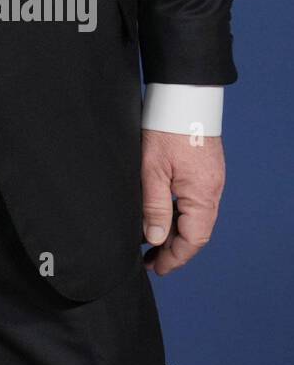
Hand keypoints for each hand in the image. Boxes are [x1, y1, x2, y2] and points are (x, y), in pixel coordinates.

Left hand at [141, 129, 224, 275]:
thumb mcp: (151, 169)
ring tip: (151, 243)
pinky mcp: (205, 170)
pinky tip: (162, 215)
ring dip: (176, 232)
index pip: (193, 240)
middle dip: (174, 250)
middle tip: (150, 261)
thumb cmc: (166, 127)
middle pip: (197, 233)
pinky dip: (180, 214)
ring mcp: (211, 180)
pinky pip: (195, 202)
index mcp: (202, 195)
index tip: (156, 269)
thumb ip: (154, 206)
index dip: (174, 258)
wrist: (184, 95)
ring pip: (196, 218)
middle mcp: (212, 191)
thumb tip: (155, 239)